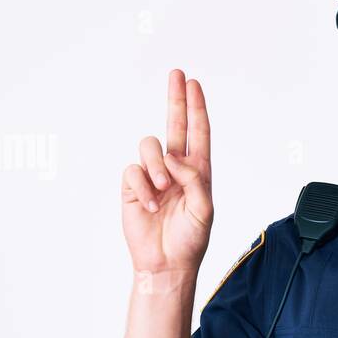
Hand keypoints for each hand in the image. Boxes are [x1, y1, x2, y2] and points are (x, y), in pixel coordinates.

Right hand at [121, 69, 213, 274]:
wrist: (165, 263)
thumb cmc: (190, 240)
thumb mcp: (204, 210)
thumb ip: (194, 180)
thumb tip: (173, 157)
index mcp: (197, 172)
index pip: (198, 134)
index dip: (196, 108)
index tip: (194, 84)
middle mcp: (175, 169)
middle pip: (174, 126)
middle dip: (176, 100)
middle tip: (177, 74)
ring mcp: (152, 176)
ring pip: (150, 146)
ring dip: (156, 165)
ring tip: (162, 190)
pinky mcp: (132, 187)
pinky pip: (133, 171)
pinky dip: (142, 188)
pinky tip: (149, 206)